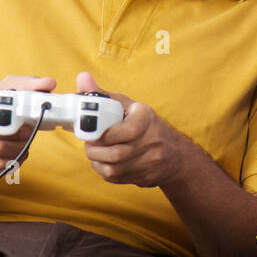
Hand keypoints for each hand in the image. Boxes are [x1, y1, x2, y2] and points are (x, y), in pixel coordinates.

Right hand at [0, 75, 55, 174]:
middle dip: (18, 144)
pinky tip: (17, 152)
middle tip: (29, 136)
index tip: (26, 127)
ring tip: (25, 144)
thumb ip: (29, 84)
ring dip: (18, 154)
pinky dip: (13, 163)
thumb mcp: (10, 87)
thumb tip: (49, 83)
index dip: (9, 131)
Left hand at [77, 71, 188, 187]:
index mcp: (146, 119)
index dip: (102, 135)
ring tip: (95, 152)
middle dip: (95, 150)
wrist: (174, 155)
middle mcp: (152, 141)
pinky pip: (116, 178)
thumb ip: (102, 94)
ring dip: (97, 161)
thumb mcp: (128, 106)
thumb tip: (82, 78)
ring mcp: (149, 162)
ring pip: (114, 168)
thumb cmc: (147, 126)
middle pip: (116, 153)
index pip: (124, 131)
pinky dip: (104, 170)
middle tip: (89, 143)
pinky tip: (105, 162)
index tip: (92, 132)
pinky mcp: (144, 177)